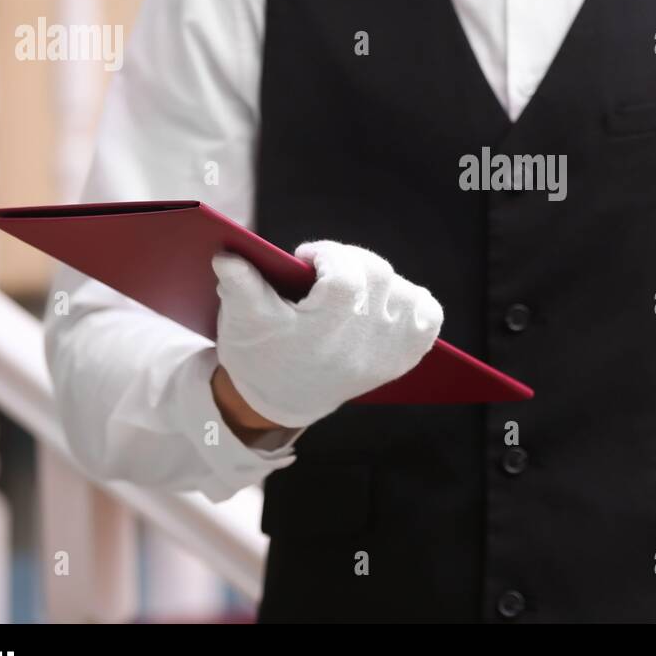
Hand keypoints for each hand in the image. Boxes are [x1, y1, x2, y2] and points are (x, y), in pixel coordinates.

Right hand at [212, 241, 443, 428]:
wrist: (280, 401)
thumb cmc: (259, 354)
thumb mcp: (242, 321)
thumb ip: (239, 286)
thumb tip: (227, 256)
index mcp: (325, 329)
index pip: (345, 274)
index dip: (328, 254)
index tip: (305, 256)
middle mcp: (363, 342)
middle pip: (378, 276)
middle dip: (351, 261)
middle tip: (325, 267)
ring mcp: (388, 352)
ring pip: (405, 292)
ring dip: (381, 282)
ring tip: (350, 287)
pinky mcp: (401, 358)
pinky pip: (428, 317)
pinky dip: (414, 303)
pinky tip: (387, 301)